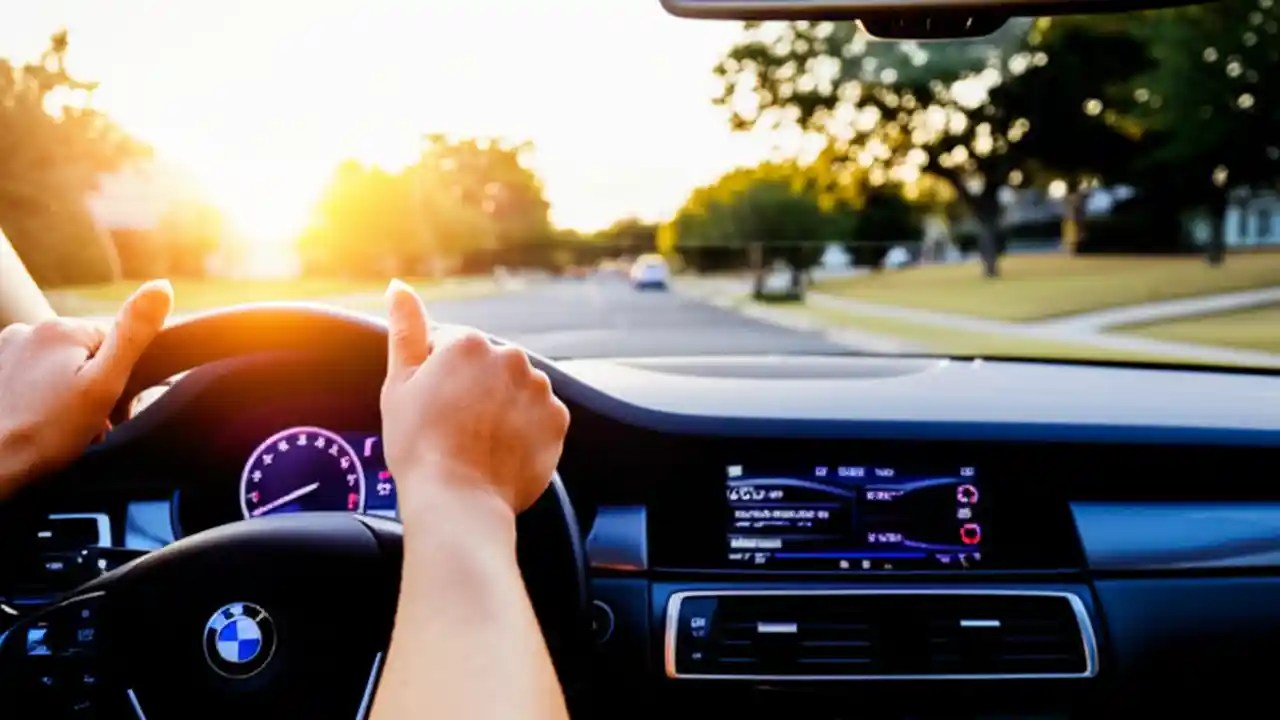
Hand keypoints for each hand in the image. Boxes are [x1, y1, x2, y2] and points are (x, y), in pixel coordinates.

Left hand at [0, 280, 172, 497]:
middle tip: (89, 425)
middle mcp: (28, 330)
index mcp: (61, 328)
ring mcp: (4, 351)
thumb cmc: (47, 432)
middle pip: (85, 355)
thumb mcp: (104, 384)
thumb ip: (133, 334)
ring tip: (64, 428)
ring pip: (58, 368)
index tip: (113, 410)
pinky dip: (42, 399)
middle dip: (94, 388)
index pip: (115, 343)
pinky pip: (32, 379)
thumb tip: (162, 287)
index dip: (122, 378)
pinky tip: (41, 424)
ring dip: (69, 395)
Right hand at [380, 279, 568, 523]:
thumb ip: (405, 328)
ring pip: (515, 389)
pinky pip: (539, 416)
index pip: (452, 348)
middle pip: (488, 366)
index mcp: (469, 342)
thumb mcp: (399, 382)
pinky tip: (501, 449)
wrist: (458, 500)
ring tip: (478, 441)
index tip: (432, 407)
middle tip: (453, 427)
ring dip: (502, 406)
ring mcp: (539, 389)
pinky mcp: (558, 420)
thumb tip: (399, 287)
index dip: (437, 379)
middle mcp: (511, 356)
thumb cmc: (418, 445)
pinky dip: (524, 429)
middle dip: (474, 388)